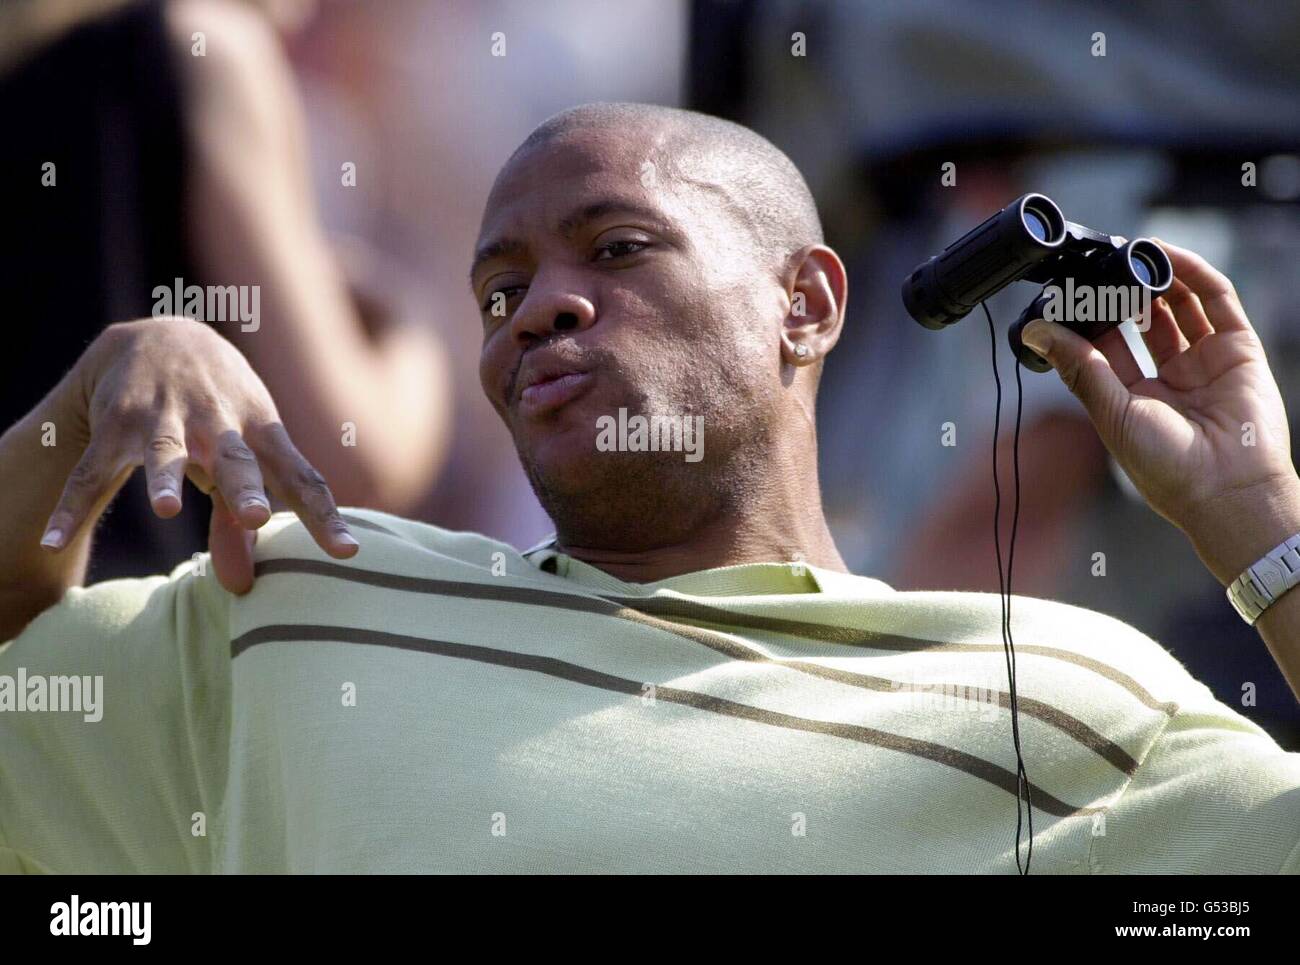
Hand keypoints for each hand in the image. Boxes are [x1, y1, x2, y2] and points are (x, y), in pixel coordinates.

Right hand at [42, 316, 357, 592]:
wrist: (162, 335)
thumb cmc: (220, 414)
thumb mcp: (241, 454)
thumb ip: (240, 521)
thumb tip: (242, 587)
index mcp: (263, 432)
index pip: (301, 478)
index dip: (325, 517)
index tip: (349, 554)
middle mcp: (219, 422)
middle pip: (236, 458)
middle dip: (243, 485)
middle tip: (257, 516)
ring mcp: (165, 418)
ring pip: (165, 450)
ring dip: (164, 477)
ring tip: (165, 508)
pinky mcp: (116, 421)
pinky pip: (92, 469)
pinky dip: (72, 505)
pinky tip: (53, 539)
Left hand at [1018, 240, 1298, 542]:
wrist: (1228, 489)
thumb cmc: (1168, 468)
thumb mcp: (1112, 412)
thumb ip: (1080, 367)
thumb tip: (1037, 333)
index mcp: (1133, 398)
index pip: (1106, 346)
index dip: (1088, 319)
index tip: (1065, 294)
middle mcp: (1169, 378)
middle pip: (1141, 321)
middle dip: (1120, 295)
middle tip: (1098, 268)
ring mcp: (1204, 362)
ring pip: (1178, 305)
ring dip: (1153, 279)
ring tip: (1128, 255)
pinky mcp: (1238, 348)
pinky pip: (1216, 300)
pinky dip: (1192, 273)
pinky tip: (1163, 256)